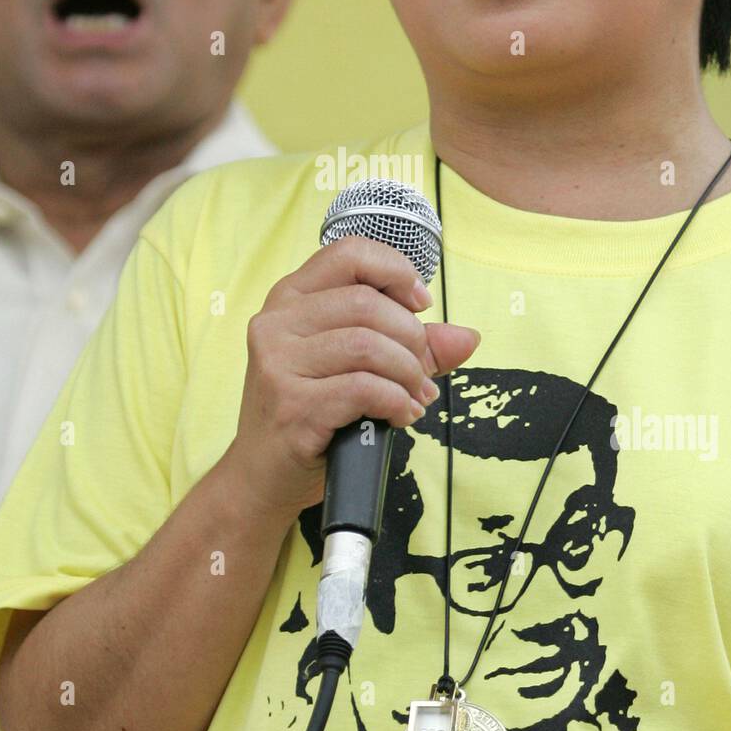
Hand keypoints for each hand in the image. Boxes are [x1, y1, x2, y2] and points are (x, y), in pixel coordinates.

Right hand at [222, 235, 480, 522]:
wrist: (262, 477)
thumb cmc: (309, 414)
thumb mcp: (356, 367)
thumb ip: (410, 346)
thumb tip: (468, 337)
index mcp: (289, 299)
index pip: (349, 253)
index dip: (395, 271)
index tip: (420, 304)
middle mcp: (277, 323)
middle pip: (367, 303)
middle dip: (411, 339)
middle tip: (421, 372)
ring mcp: (279, 364)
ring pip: (369, 345)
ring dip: (408, 373)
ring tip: (414, 396)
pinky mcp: (292, 405)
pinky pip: (365, 389)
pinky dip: (396, 401)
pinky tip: (400, 414)